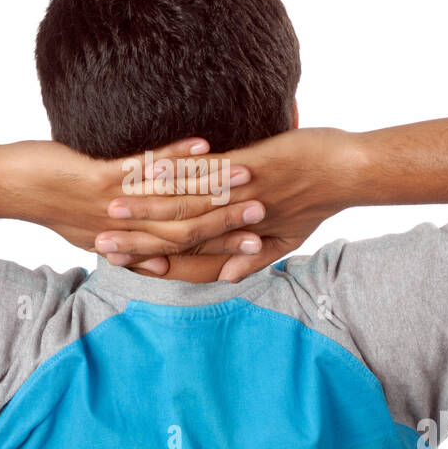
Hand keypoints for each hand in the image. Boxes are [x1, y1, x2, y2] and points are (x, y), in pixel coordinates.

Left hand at [1, 137, 270, 274]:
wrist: (9, 187)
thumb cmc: (55, 199)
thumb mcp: (96, 224)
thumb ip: (131, 231)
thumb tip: (158, 236)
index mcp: (127, 244)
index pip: (183, 252)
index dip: (220, 249)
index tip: (258, 243)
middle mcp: (124, 231)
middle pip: (186, 232)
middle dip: (227, 223)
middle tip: (266, 215)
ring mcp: (111, 208)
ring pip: (170, 204)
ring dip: (211, 190)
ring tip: (249, 177)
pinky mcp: (96, 181)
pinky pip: (141, 170)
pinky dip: (173, 158)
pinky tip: (202, 144)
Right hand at [94, 127, 363, 280]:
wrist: (351, 174)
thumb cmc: (319, 202)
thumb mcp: (286, 237)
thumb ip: (254, 256)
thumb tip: (229, 278)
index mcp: (241, 241)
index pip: (188, 260)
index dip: (152, 262)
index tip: (117, 263)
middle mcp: (237, 225)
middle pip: (178, 239)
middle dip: (135, 239)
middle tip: (96, 241)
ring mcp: (242, 198)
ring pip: (186, 208)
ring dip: (145, 208)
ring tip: (109, 207)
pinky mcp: (252, 170)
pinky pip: (209, 174)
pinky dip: (177, 172)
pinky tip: (151, 170)